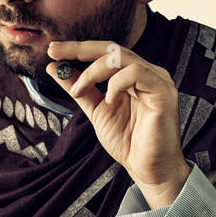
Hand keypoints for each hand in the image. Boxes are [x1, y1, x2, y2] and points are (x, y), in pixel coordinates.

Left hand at [45, 39, 190, 207]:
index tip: (52, 51)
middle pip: (111, 48)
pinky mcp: (163, 91)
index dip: (78, 49)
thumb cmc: (127, 141)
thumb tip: (55, 69)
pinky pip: (137, 72)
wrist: (146, 168)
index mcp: (131, 76)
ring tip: (79, 89)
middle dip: (79, 49)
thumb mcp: (96, 110)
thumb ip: (80, 89)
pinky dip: (116, 83)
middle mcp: (145, 72)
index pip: (103, 53)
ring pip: (121, 56)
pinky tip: (109, 100)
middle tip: (54, 53)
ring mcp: (156, 79)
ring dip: (93, 71)